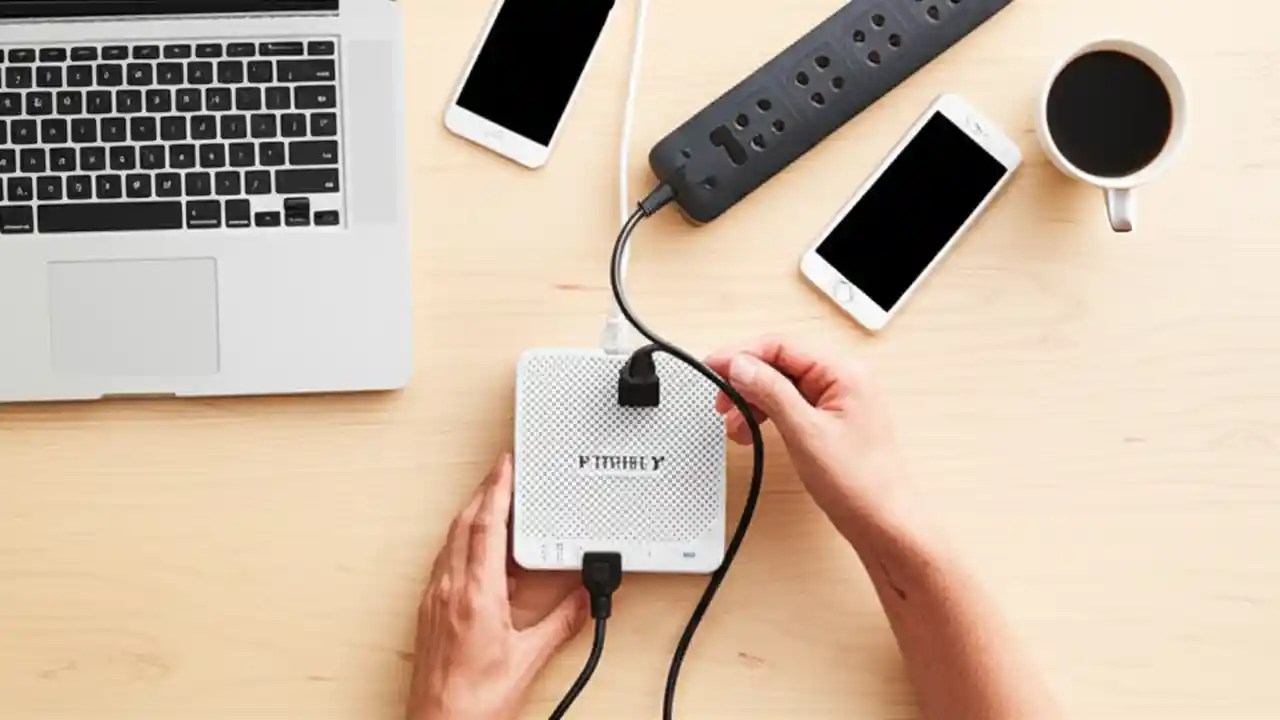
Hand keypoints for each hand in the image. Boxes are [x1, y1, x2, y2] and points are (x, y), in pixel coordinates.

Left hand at [408, 454, 588, 719]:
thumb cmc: (475, 702)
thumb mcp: (529, 659)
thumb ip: (561, 624)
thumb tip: (582, 601)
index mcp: (476, 594)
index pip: (485, 526)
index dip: (496, 489)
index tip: (505, 465)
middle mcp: (449, 591)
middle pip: (464, 525)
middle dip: (484, 493)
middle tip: (502, 472)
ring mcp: (435, 600)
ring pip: (451, 542)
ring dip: (471, 517)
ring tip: (494, 504)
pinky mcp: (429, 612)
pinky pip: (446, 563)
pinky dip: (463, 545)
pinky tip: (479, 555)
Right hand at [705, 337, 915, 542]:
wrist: (883, 523)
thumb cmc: (859, 483)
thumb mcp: (805, 433)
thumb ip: (771, 392)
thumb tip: (741, 365)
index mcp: (844, 372)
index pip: (782, 346)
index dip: (742, 354)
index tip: (713, 366)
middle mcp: (843, 379)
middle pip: (780, 363)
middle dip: (746, 381)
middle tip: (721, 401)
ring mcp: (837, 399)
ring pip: (781, 385)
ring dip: (753, 401)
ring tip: (736, 425)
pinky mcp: (830, 419)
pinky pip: (790, 404)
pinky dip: (766, 415)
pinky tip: (753, 431)